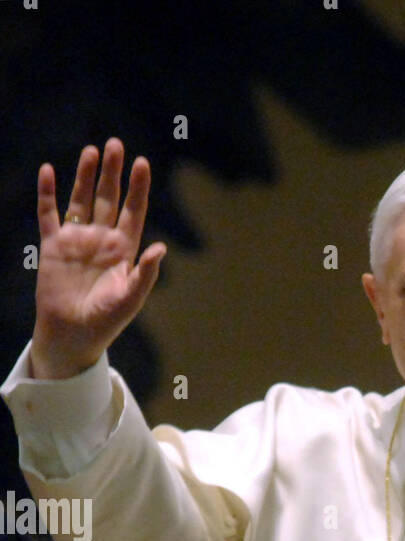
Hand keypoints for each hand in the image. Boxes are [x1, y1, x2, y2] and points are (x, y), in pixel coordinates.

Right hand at [31, 138, 166, 378]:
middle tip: (115, 144)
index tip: (142, 163)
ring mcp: (77, 240)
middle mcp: (101, 240)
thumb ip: (145, 273)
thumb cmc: (105, 321)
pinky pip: (49, 214)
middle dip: (111, 172)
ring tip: (91, 150)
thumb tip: (161, 247)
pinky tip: (48, 171)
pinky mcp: (53, 245)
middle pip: (108, 198)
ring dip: (84, 175)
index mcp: (123, 250)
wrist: (72, 335)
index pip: (133, 211)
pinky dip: (47, 193)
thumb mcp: (130, 299)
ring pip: (81, 200)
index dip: (138, 188)